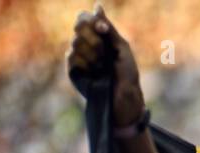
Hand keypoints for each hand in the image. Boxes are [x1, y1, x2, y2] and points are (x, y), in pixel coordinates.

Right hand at [67, 4, 144, 126]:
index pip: (84, 18)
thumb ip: (108, 28)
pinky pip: (71, 56)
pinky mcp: (73, 70)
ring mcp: (79, 57)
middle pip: (78, 26)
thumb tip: (97, 5)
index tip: (103, 28)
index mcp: (98, 37)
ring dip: (92, 52)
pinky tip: (93, 70)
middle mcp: (86, 44)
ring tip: (102, 65)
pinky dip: (85, 61)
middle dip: (93, 37)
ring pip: (76, 41)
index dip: (91, 20)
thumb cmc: (128, 73)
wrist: (124, 96)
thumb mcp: (122, 47)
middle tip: (103, 50)